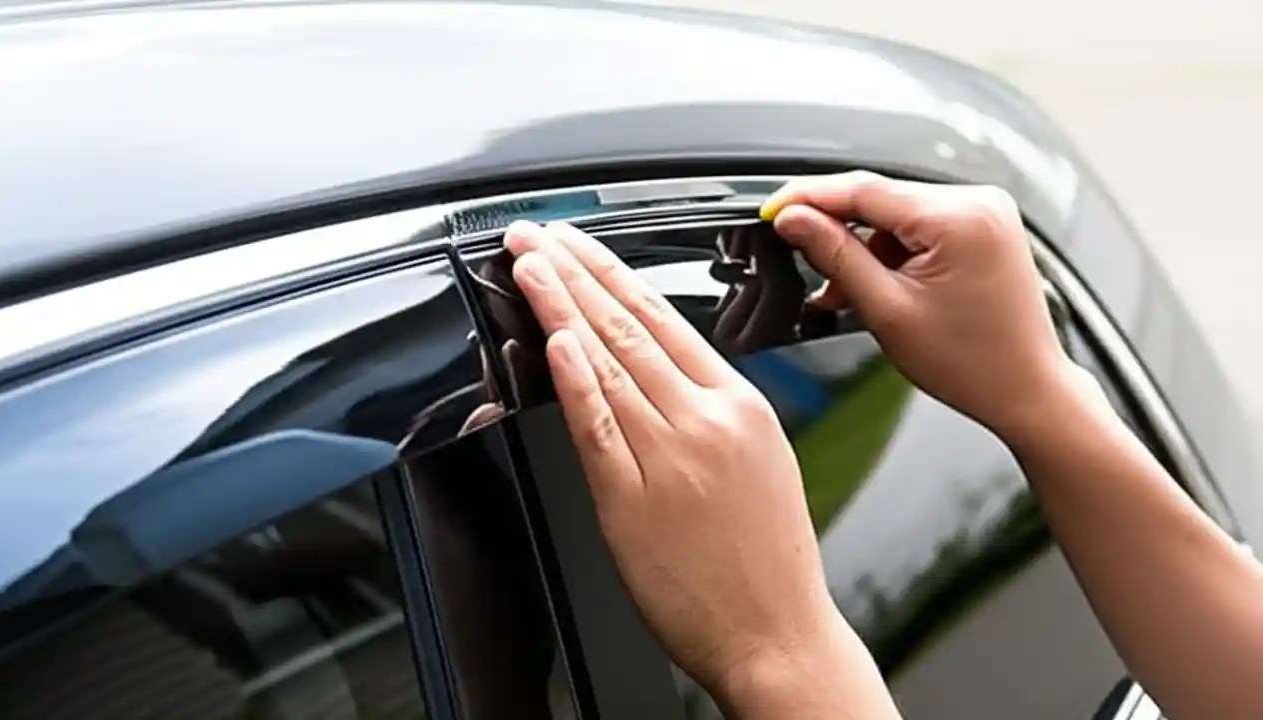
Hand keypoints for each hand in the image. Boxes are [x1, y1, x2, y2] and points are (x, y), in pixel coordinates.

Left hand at [503, 221, 897, 718]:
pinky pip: (597, 428)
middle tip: (536, 234)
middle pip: (629, 327)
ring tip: (528, 266)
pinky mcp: (633, 503)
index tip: (577, 244)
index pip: (665, 317)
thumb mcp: (762, 460)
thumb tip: (661, 369)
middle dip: (574, 272)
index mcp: (741, 405)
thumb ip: (712, 411)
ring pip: (608, 364)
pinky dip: (572, 380)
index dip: (611, 273)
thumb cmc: (770, 559)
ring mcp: (670, 459)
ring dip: (561, 307)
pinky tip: (552, 340)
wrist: (780, 636)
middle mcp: (707, 421)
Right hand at [762, 171, 1076, 442]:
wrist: (1028, 391)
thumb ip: (834, 256)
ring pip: (898, 216)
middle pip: (881, 201)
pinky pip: (922, 228)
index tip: (773, 209)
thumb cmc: (973, 363)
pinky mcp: (985, 228)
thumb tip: (794, 219)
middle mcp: (979, 203)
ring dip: (865, 250)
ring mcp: (986, 213)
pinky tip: (876, 286)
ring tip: (845, 295)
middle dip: (838, 232)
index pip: (864, 189)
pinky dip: (893, 254)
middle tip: (801, 261)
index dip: (809, 198)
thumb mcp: (887, 310)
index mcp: (960, 218)